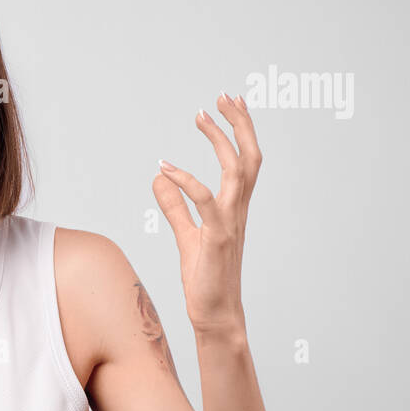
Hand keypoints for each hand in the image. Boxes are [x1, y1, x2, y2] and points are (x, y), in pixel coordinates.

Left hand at [153, 93, 261, 335]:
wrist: (214, 314)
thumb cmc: (205, 278)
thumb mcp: (186, 236)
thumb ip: (175, 207)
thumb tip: (159, 178)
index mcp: (234, 209)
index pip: (245, 161)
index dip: (240, 131)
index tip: (228, 103)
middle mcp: (238, 211)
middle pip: (249, 158)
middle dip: (240, 124)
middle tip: (223, 96)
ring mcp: (230, 224)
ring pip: (237, 172)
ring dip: (219, 141)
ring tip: (201, 116)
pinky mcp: (216, 239)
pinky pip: (205, 202)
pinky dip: (186, 182)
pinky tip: (166, 169)